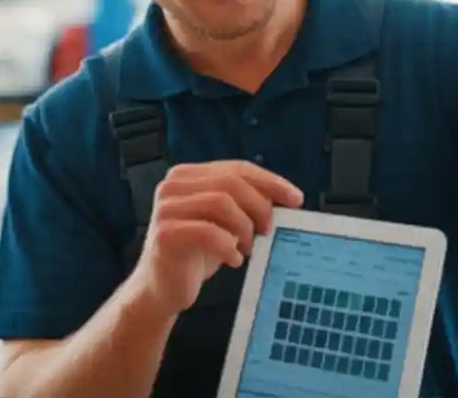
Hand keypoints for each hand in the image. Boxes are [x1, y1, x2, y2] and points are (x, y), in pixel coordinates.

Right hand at [127, 160, 303, 317]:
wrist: (161, 289)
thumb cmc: (196, 253)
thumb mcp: (222, 222)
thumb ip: (242, 203)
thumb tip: (285, 198)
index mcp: (187, 175)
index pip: (236, 168)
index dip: (270, 181)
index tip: (296, 199)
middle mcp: (172, 185)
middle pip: (230, 182)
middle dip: (259, 205)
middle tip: (268, 230)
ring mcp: (166, 208)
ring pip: (221, 202)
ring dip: (243, 227)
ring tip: (247, 248)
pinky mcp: (165, 234)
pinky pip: (209, 232)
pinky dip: (229, 247)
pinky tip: (233, 260)